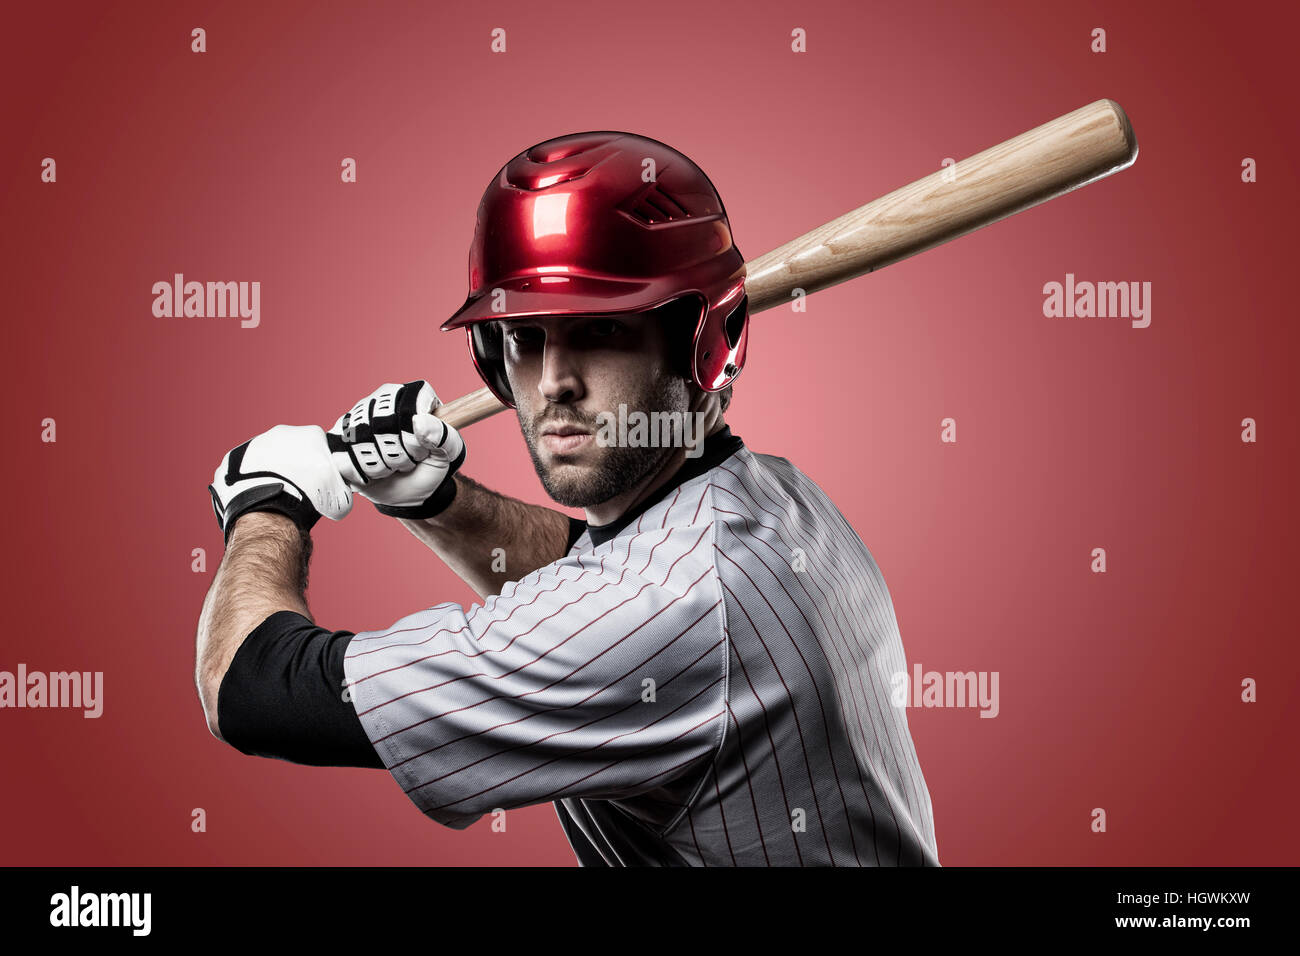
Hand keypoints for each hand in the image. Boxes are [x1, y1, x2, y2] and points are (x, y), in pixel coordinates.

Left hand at [209, 425, 352, 543]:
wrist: (269, 513)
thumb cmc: (307, 501)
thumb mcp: (340, 496)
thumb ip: (341, 484)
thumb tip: (341, 488)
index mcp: (310, 434)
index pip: (319, 445)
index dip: (319, 464)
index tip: (317, 480)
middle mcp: (280, 432)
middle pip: (289, 447)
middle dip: (292, 464)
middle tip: (295, 487)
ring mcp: (253, 444)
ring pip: (263, 457)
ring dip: (268, 471)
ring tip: (273, 495)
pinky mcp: (231, 460)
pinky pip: (241, 470)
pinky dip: (246, 481)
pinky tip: (254, 497)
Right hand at [326, 381, 466, 518]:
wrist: (408, 492)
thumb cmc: (429, 466)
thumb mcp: (448, 453)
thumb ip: (443, 435)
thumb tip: (419, 422)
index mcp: (413, 396)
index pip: (412, 401)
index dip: (416, 433)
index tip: (423, 450)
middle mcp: (383, 399)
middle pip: (384, 421)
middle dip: (399, 452)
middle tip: (408, 461)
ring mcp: (358, 417)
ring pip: (363, 438)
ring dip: (383, 464)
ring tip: (392, 467)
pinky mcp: (339, 437)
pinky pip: (344, 453)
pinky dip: (364, 470)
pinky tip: (374, 472)